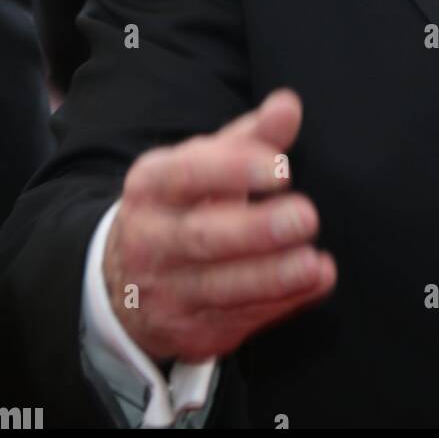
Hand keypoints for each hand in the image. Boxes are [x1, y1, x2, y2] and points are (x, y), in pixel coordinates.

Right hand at [103, 89, 335, 362]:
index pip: (188, 175)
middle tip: (306, 216)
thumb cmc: (183, 204)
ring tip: (313, 262)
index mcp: (152, 186)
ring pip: (220, 287)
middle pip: (203, 237)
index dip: (235, 170)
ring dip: (272, 277)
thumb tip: (288, 106)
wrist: (125, 281)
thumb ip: (252, 137)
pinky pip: (238, 319)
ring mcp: (167, 291)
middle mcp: (150, 240)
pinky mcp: (189, 331)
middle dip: (256, 230)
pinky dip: (280, 304)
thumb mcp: (205, 163)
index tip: (281, 167)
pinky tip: (313, 283)